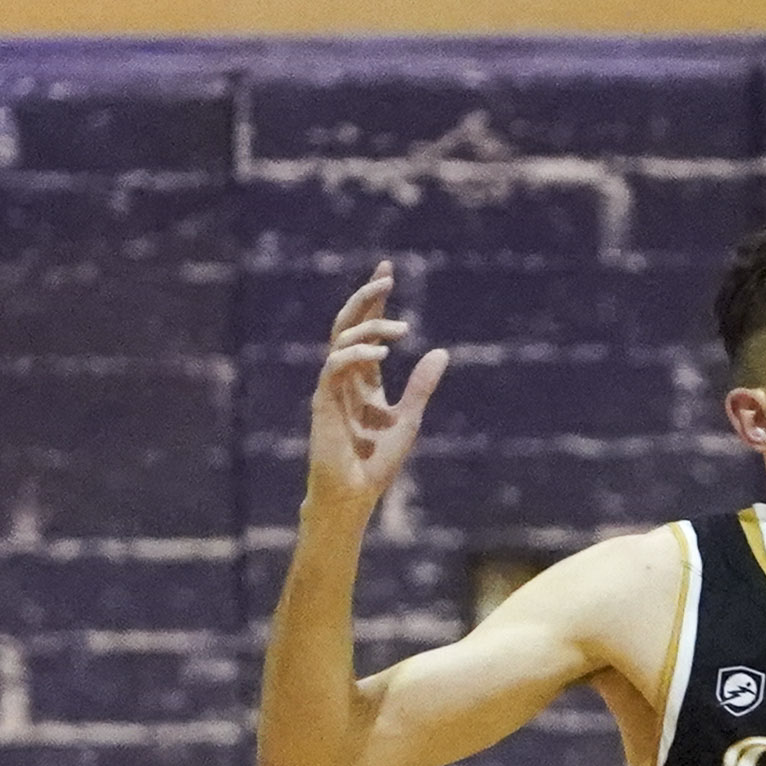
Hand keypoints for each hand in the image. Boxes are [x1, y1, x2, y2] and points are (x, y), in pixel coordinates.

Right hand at [306, 263, 449, 520]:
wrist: (355, 495)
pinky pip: (335, 366)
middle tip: (387, 277)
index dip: (375, 300)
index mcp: (363, 379)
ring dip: (369, 327)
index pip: (366, 329)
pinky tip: (381, 353)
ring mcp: (331, 388)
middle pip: (348, 325)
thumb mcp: (409, 417)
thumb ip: (421, 385)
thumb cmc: (376, 463)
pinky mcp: (323, 402)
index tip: (388, 270)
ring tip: (401, 327)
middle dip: (366, 298)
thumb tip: (442, 352)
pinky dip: (356, 354)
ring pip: (341, 340)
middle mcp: (344, 378)